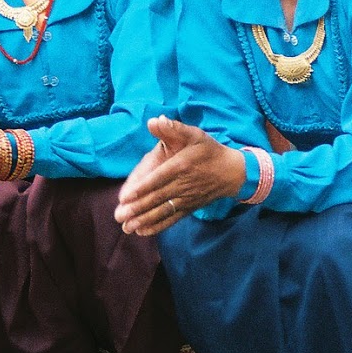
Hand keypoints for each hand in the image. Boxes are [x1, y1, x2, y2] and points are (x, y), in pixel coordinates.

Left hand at [115, 116, 245, 235]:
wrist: (232, 172)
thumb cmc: (209, 151)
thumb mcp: (194, 134)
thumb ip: (173, 128)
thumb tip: (153, 120)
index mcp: (181, 165)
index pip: (159, 178)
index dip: (142, 188)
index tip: (125, 197)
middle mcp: (183, 184)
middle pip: (157, 198)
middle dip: (137, 208)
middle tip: (119, 216)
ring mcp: (186, 198)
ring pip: (163, 211)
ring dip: (144, 220)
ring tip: (127, 227)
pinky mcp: (189, 208)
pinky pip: (172, 218)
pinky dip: (157, 226)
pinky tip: (142, 231)